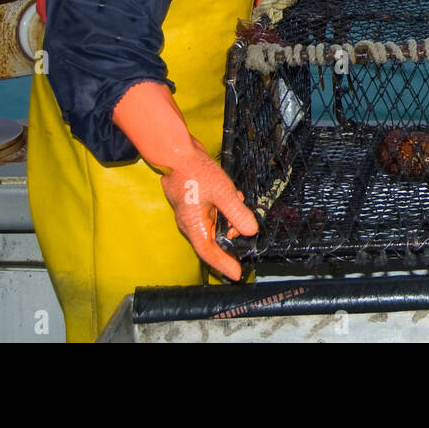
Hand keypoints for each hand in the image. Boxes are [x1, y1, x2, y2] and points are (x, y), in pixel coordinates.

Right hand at [113, 82, 257, 279]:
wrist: (178, 153)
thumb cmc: (196, 173)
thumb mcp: (223, 193)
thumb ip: (237, 213)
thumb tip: (251, 231)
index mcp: (194, 226)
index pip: (209, 253)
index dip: (224, 265)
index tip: (237, 274)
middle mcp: (191, 223)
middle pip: (213, 240)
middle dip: (232, 234)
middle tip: (245, 224)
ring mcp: (192, 213)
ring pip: (215, 224)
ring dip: (230, 217)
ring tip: (239, 201)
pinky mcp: (195, 203)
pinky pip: (213, 213)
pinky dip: (225, 207)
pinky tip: (234, 194)